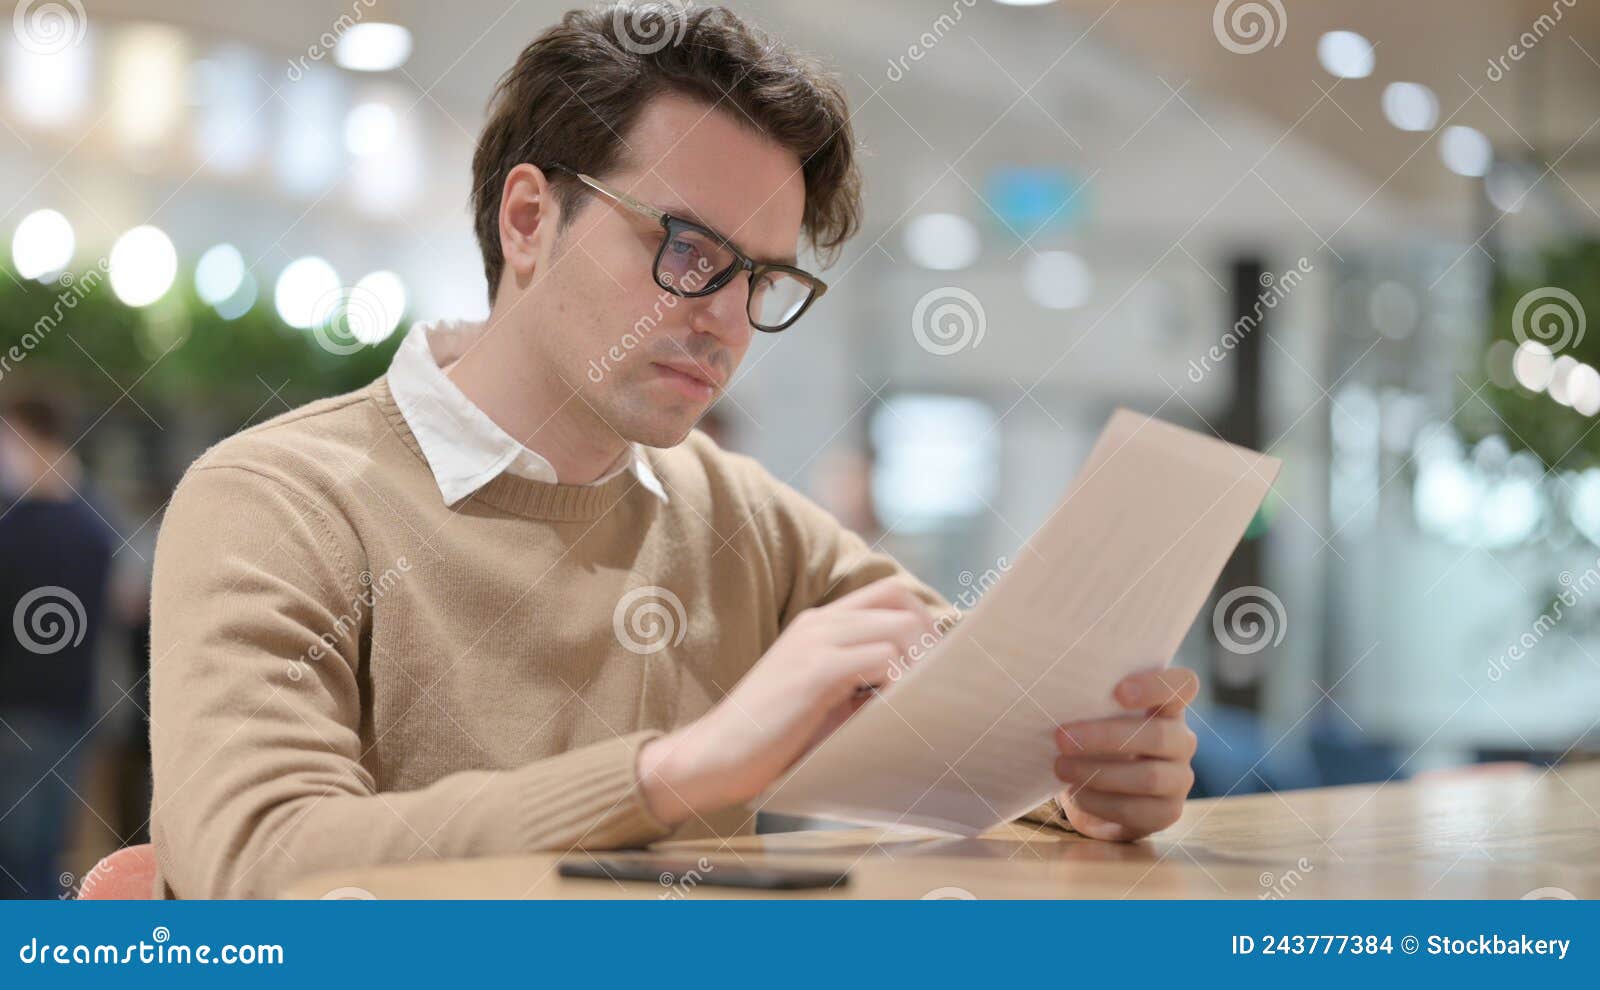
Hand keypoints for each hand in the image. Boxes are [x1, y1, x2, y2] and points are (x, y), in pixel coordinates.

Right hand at [637, 577, 935, 826]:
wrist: (714, 757)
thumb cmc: (772, 739)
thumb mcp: (827, 700)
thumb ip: (865, 683)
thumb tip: (924, 687)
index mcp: (820, 625)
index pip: (890, 594)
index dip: (921, 622)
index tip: (934, 665)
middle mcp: (819, 624)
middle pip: (901, 600)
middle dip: (929, 637)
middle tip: (935, 682)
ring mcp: (816, 643)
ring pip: (899, 627)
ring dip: (920, 663)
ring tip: (919, 700)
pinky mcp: (815, 672)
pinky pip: (881, 658)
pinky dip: (901, 681)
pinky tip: (897, 710)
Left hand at [1050, 667, 1197, 840]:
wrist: (1101, 793)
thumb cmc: (1095, 742)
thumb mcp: (1096, 718)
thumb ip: (1091, 705)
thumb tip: (1057, 699)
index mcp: (1167, 707)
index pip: (1183, 685)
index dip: (1157, 686)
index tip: (1118, 692)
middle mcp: (1181, 741)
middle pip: (1159, 736)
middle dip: (1106, 737)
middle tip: (1062, 738)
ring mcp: (1179, 779)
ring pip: (1149, 777)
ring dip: (1098, 773)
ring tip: (1061, 767)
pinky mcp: (1167, 813)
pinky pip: (1136, 810)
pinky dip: (1100, 801)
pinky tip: (1076, 793)